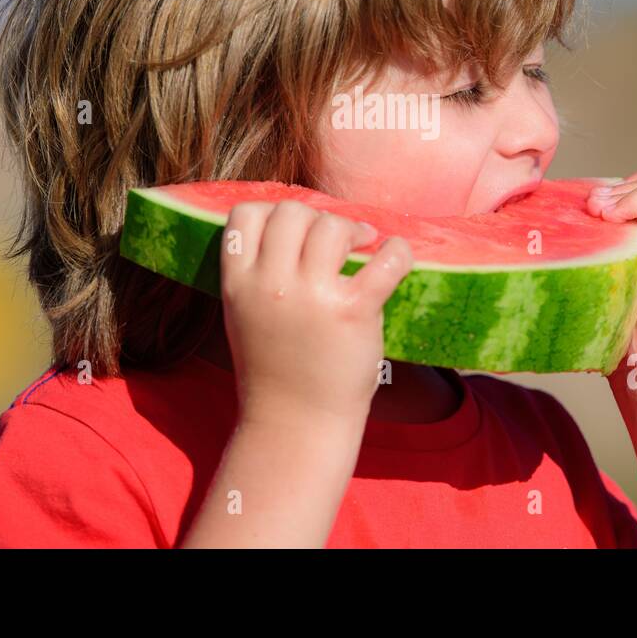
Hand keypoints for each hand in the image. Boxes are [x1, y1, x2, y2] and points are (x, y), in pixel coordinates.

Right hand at [219, 200, 413, 433]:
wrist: (296, 426)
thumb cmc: (275, 369)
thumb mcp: (244, 315)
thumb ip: (257, 272)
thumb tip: (293, 226)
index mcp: (238, 284)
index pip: (246, 214)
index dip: (273, 211)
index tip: (295, 230)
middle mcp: (271, 285)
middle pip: (292, 211)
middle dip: (317, 219)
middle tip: (336, 240)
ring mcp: (312, 297)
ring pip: (331, 225)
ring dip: (352, 229)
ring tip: (363, 246)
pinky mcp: (354, 311)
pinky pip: (385, 260)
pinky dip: (397, 251)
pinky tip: (396, 256)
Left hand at [585, 172, 636, 409]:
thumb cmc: (628, 342)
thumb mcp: (612, 285)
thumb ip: (604, 254)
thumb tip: (561, 228)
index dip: (624, 189)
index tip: (588, 205)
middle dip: (626, 186)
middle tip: (591, 206)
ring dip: (627, 191)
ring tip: (597, 210)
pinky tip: (609, 217)